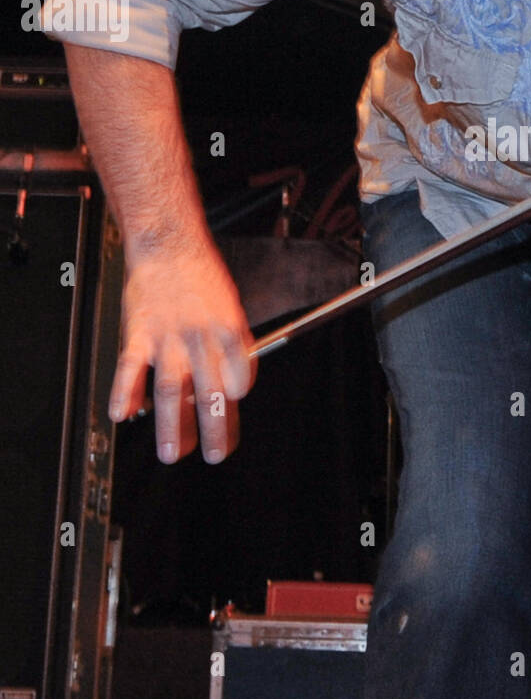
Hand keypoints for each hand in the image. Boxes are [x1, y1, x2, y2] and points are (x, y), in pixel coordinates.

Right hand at [110, 246, 254, 463]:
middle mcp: (201, 337)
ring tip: (173, 453)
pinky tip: (122, 414)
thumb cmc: (202, 275)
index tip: (231, 416)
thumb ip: (231, 346)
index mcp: (230, 330)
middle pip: (211, 391)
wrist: (169, 244)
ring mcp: (169, 336)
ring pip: (172, 388)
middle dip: (215, 428)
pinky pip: (130, 367)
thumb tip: (230, 384)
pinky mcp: (139, 332)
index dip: (236, 399)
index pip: (239, 376)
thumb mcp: (231, 307)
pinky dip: (124, 392)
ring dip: (173, 425)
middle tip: (215, 454)